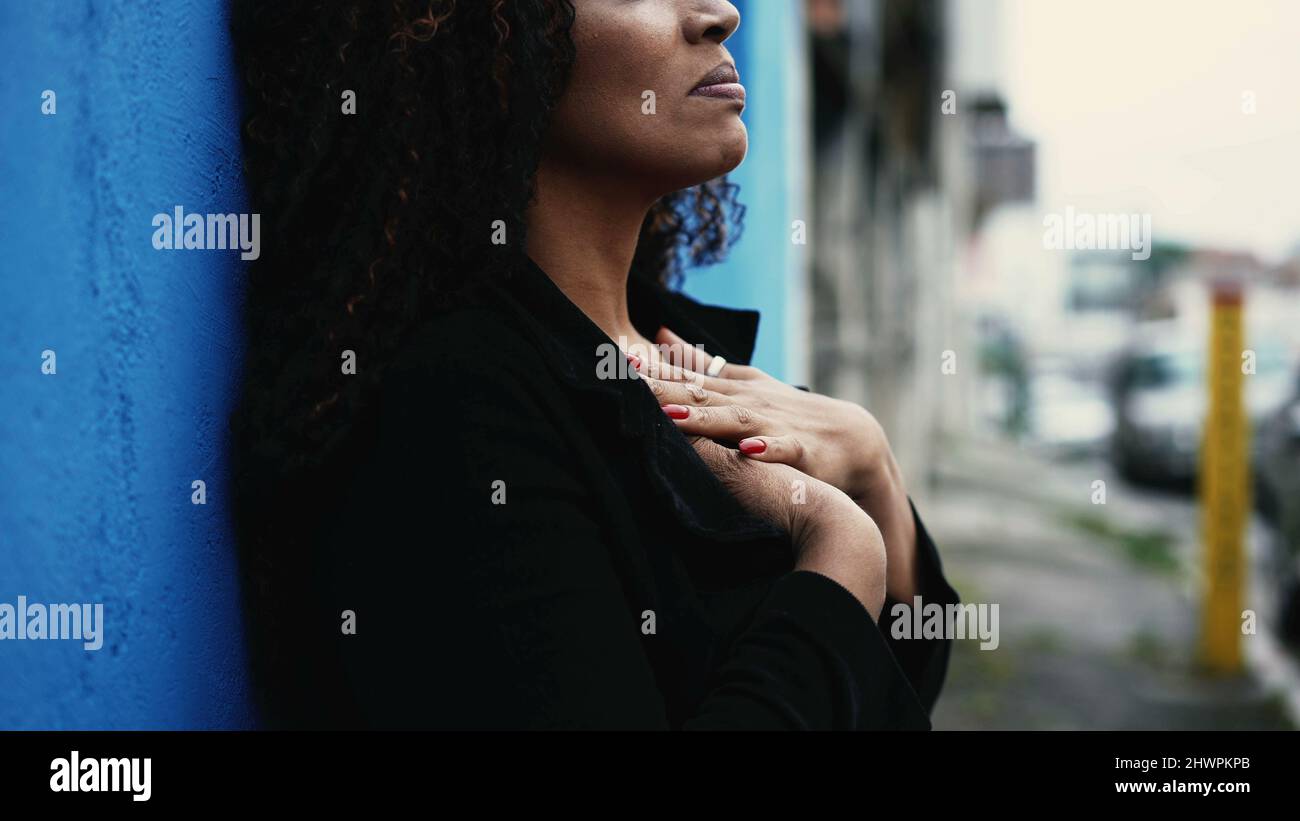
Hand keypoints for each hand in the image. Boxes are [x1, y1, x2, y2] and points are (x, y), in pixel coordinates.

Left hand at [639, 328, 919, 599]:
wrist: (854, 438)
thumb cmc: (788, 412)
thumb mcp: (744, 383)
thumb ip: (700, 364)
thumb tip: (659, 336)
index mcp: (733, 389)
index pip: (685, 378)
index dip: (651, 372)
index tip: (614, 361)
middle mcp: (750, 403)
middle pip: (701, 395)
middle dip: (664, 389)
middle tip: (626, 383)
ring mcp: (775, 426)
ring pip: (735, 421)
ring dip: (704, 418)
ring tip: (672, 416)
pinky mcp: (802, 452)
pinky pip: (783, 451)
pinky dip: (767, 451)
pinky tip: (749, 452)